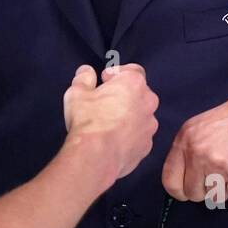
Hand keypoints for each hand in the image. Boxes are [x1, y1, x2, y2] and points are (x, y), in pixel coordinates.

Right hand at [63, 64, 158, 180]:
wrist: (97, 156)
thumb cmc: (89, 120)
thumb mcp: (77, 93)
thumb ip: (84, 78)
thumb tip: (86, 72)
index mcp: (133, 84)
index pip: (133, 70)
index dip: (118, 74)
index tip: (105, 81)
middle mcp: (147, 102)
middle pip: (139, 93)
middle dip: (124, 95)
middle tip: (105, 102)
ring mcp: (149, 126)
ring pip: (141, 115)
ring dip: (128, 116)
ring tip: (109, 124)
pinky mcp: (147, 146)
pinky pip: (139, 135)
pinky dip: (129, 135)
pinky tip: (113, 139)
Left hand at [161, 78, 227, 202]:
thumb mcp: (200, 127)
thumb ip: (187, 152)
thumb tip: (181, 182)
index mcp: (185, 140)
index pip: (170, 181)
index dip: (179, 191)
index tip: (187, 191)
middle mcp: (199, 153)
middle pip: (193, 193)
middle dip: (206, 189)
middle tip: (219, 175)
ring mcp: (220, 164)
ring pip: (215, 197)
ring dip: (226, 189)